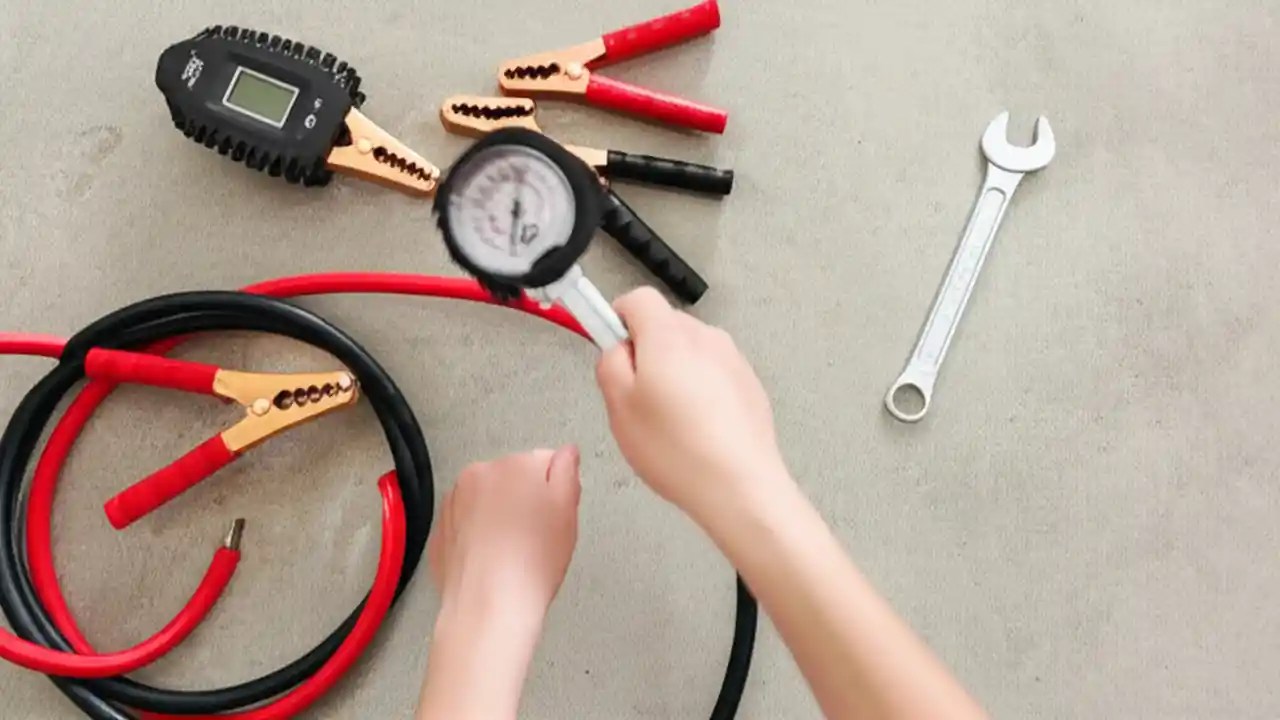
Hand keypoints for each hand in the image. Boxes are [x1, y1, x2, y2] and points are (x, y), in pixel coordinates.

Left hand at [428, 446, 581, 617]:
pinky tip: (492, 561)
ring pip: (487, 501)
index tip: (556, 517)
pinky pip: (467, 524)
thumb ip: (567, 471)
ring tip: (513, 552)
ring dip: (499, 517)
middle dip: (525, 500)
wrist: (488, 606)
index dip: (556, 491)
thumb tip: (566, 453)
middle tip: (537, 537)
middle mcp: (477, 475)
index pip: (545, 463)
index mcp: (513, 464)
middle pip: (513, 479)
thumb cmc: (532, 562)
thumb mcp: (567, 511)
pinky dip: (479, 536)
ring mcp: (453, 503)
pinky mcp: (439, 531)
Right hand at [595, 288, 787, 518]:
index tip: (608, 344)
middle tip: (635, 396)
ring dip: (673, 373)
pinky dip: (699, 391)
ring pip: (689, 351)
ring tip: (667, 420)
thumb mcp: (619, 406)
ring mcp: (731, 359)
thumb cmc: (679, 450)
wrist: (740, 485)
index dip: (616, 319)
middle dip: (645, 351)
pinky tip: (694, 429)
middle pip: (664, 324)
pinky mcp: (748, 383)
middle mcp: (705, 337)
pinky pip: (712, 373)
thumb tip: (615, 349)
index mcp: (669, 335)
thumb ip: (609, 363)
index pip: (638, 298)